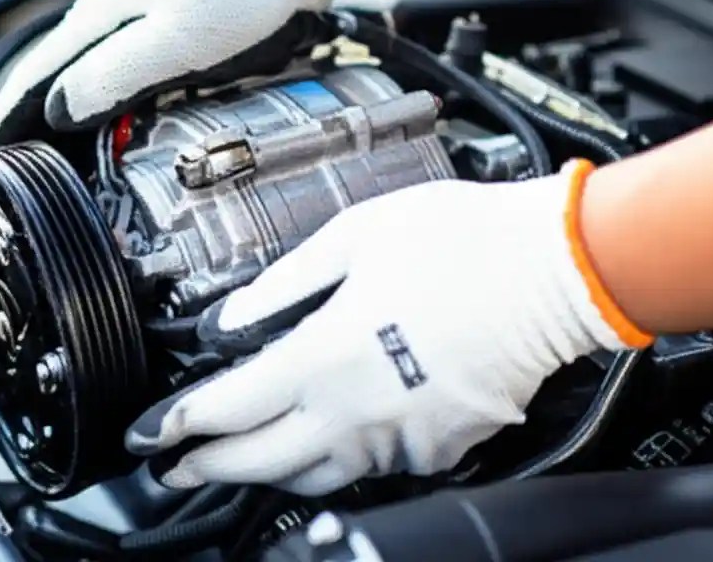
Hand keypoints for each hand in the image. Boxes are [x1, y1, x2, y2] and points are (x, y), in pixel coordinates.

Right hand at [0, 0, 377, 144]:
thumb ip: (116, 74)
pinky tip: (101, 117)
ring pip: (81, 67)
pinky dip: (96, 95)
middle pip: (51, 72)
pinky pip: (113, 61)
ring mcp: (134, 5)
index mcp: (101, 10)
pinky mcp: (162, 12)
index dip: (7, 120)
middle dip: (25, 120)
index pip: (35, 76)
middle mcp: (107, 5)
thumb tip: (60, 110)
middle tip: (10, 168)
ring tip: (46, 155)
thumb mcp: (180, 40)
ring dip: (60, 111)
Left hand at [124, 161, 651, 495]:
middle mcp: (359, 410)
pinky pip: (379, 467)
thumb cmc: (465, 241)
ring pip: (319, 475)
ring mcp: (405, 437)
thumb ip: (284, 282)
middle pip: (262, 461)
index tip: (155, 431)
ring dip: (272, 471)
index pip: (231, 406)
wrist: (557, 268)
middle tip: (177, 469)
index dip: (182, 423)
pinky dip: (345, 459)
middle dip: (210, 468)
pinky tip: (332, 441)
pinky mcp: (445, 446)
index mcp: (328, 355)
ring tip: (242, 463)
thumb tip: (235, 315)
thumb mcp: (354, 237)